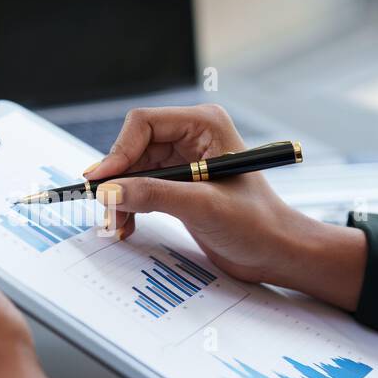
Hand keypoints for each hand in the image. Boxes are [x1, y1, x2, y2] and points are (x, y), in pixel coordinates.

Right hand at [87, 104, 366, 311]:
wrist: (276, 253)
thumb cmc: (256, 224)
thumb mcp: (202, 207)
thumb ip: (154, 195)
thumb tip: (109, 191)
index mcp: (204, 124)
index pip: (144, 124)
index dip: (118, 152)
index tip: (101, 183)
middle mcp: (192, 136)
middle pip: (133, 148)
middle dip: (118, 180)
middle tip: (107, 210)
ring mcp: (184, 161)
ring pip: (132, 171)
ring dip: (121, 197)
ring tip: (118, 224)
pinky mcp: (179, 185)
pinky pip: (140, 188)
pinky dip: (130, 206)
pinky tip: (128, 227)